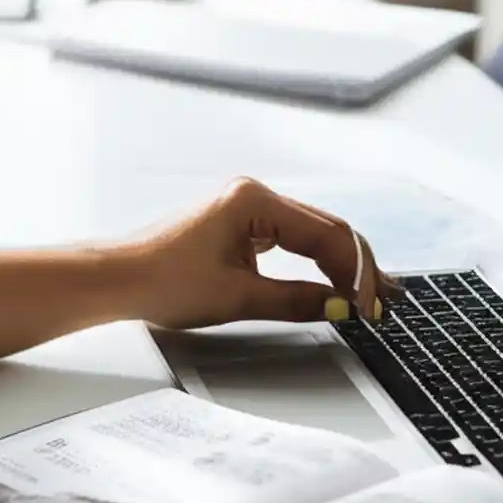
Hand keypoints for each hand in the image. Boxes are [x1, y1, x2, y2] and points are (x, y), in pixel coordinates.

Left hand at [130, 178, 398, 327]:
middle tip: (383, 301)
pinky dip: (316, 261)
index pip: (325, 235)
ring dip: (341, 264)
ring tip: (370, 294)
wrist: (119, 279)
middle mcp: (254, 195)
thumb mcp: (238, 298)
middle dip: (357, 266)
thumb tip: (339, 308)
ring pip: (312, 233)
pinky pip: (292, 239)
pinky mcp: (241, 224)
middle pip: (326, 228)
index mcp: (255, 201)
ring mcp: (248, 207)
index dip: (354, 274)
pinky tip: (335, 281)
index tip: (370, 306)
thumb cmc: (163, 281)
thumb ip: (296, 301)